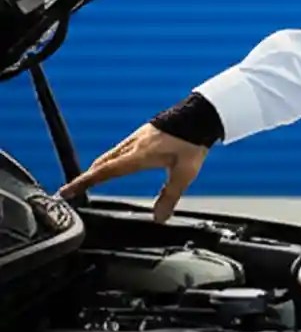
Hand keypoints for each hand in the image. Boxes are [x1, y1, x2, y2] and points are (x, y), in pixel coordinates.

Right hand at [57, 123, 207, 222]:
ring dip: (99, 167)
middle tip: (74, 189)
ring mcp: (138, 136)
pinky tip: (118, 163)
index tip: (67, 191)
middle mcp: (133, 144)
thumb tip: (159, 217)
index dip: (83, 183)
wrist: (202, 114)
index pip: (104, 171)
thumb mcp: (184, 173)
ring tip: (91, 179)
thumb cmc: (193, 140)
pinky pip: (120, 148)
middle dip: (87, 177)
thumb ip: (170, 196)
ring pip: (111, 154)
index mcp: (139, 155)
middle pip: (102, 162)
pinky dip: (111, 158)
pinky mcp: (144, 132)